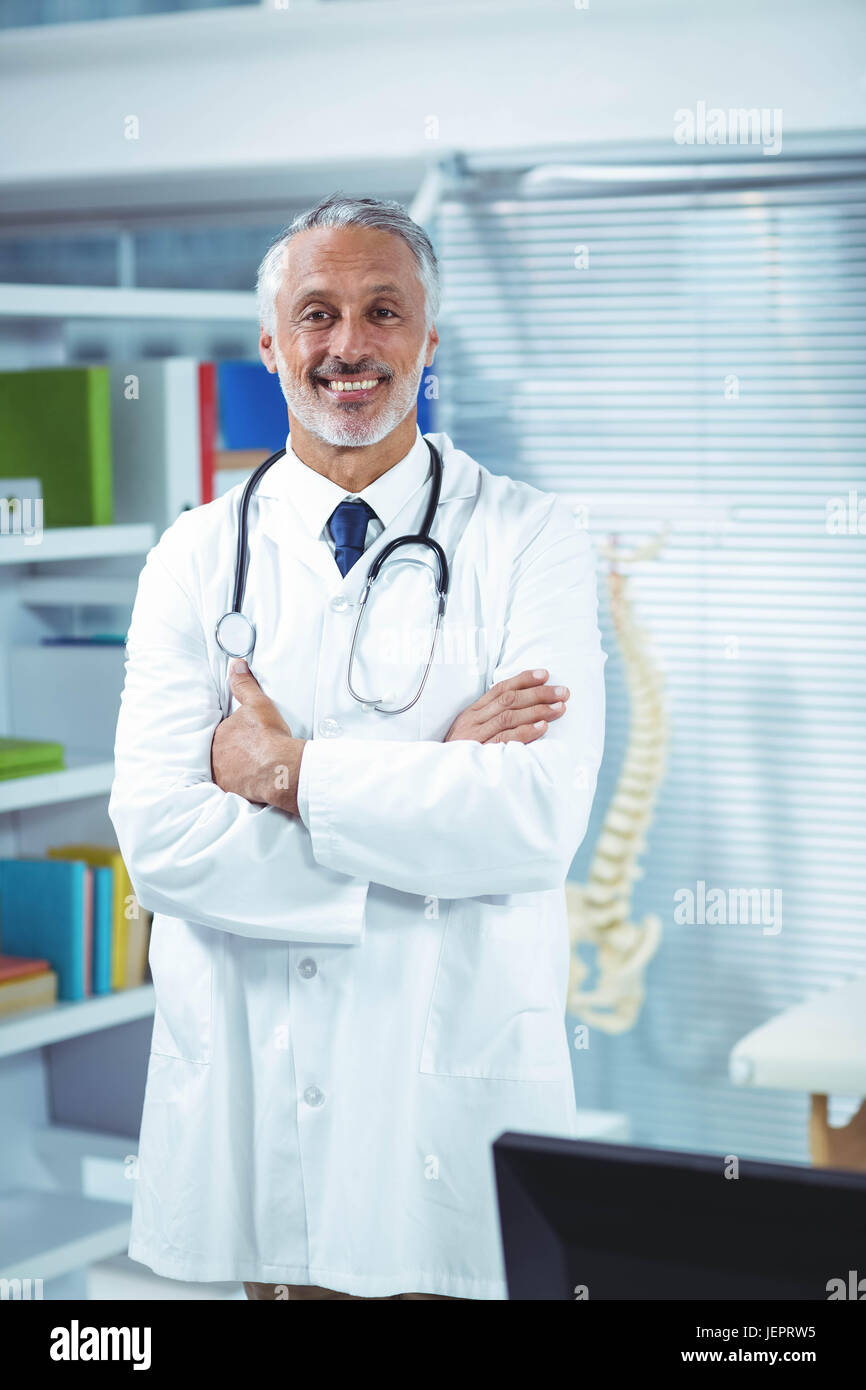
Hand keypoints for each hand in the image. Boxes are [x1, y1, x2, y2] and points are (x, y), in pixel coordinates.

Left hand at [211, 660, 305, 815]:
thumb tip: (236, 665)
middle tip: (249, 753)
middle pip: (221, 751)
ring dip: (233, 768)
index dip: (235, 735)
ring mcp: (220, 772)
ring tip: (249, 769)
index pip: (223, 732)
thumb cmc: (269, 735)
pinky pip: (229, 785)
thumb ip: (244, 684)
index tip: (247, 739)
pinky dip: (237, 784)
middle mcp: (214, 753)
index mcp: (219, 732)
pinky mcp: (228, 788)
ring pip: (223, 768)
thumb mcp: (258, 703)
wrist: (278, 766)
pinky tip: (248, 783)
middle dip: (231, 752)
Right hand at [444, 668, 569, 744]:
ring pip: (509, 716)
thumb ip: (491, 719)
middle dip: (539, 693)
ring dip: (538, 710)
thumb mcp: (471, 731)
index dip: (523, 680)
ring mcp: (476, 735)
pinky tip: (542, 727)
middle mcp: (474, 720)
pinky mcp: (480, 752)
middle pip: (509, 700)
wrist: (441, 776)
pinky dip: (525, 731)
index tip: (545, 675)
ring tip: (560, 708)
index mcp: (473, 712)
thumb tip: (522, 707)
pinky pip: (505, 739)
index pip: (500, 689)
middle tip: (563, 692)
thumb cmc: (461, 754)